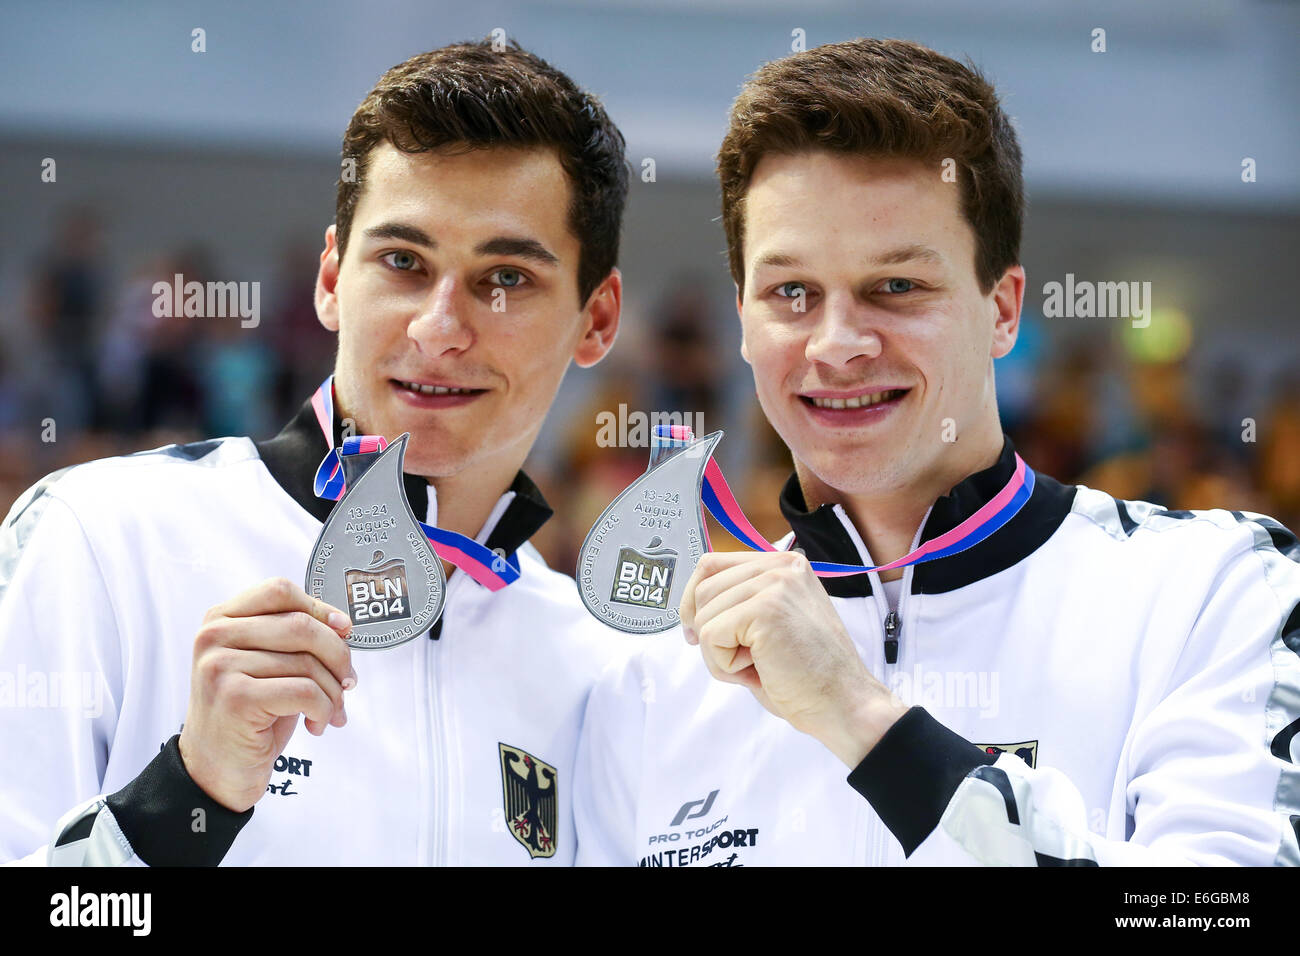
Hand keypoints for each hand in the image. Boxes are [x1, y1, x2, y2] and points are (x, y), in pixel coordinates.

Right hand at [178, 577, 355, 811]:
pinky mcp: (235, 698)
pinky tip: (317, 725)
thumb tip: (342, 625)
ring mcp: (220, 666)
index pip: (280, 591)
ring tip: (331, 712)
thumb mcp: (269, 667)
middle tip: (348, 683)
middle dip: (338, 655)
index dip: (320, 608)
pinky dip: (324, 709)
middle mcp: (214, 637)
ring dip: (334, 692)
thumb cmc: (250, 717)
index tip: (344, 631)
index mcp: (221, 619)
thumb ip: (295, 639)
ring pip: (307, 662)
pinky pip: (304, 691)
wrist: (214, 772)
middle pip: (301, 625)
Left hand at [679, 550, 907, 766]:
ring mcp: (774, 584)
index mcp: (782, 565)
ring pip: (703, 615)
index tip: (698, 633)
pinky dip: (724, 665)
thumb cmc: (806, 675)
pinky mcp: (765, 609)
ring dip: (718, 653)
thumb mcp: (770, 624)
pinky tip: (760, 670)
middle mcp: (779, 566)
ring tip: (758, 665)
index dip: (695, 602)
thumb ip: (740, 603)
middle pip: (703, 589)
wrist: (844, 704)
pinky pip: (709, 636)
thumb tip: (689, 606)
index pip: (711, 566)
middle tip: (742, 661)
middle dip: (707, 633)